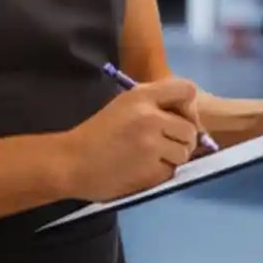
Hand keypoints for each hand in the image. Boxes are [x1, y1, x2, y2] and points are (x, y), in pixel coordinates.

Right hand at [59, 78, 202, 201]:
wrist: (71, 161)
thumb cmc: (97, 132)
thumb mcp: (123, 105)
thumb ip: (152, 105)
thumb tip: (186, 116)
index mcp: (141, 96)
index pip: (186, 90)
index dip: (188, 107)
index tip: (177, 118)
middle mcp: (151, 117)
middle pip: (190, 129)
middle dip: (182, 139)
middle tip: (165, 144)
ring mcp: (152, 146)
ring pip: (184, 152)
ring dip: (172, 158)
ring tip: (151, 158)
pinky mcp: (151, 171)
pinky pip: (171, 171)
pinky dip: (161, 172)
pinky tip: (141, 169)